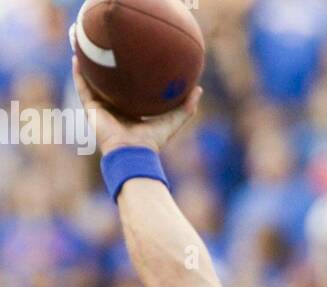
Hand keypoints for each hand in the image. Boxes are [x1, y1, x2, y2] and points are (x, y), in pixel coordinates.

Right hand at [71, 53, 201, 156]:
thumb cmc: (153, 140)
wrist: (132, 151)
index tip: (130, 57)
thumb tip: (199, 89)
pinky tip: (77, 57)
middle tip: (106, 45)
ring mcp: (102, 108)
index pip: (129, 89)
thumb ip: (186, 107)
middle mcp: (115, 108)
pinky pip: (82, 87)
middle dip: (106, 65)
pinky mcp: (91, 109)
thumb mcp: (173, 120)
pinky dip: (79, 73)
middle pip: (109, 82)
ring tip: (85, 44)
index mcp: (132, 111)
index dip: (129, 74)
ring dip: (87, 64)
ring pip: (92, 82)